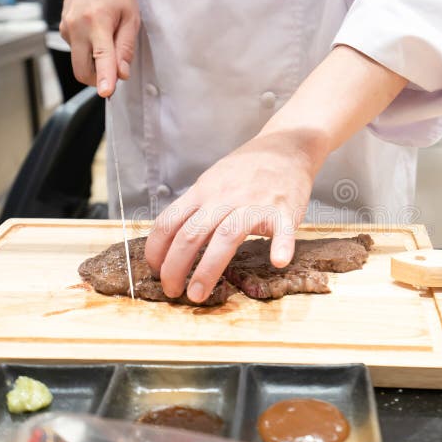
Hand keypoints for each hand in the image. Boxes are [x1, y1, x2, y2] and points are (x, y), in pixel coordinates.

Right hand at [59, 0, 139, 96]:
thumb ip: (126, 47)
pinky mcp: (63, 30)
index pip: (101, 57)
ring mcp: (66, 29)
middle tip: (115, 70)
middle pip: (82, 70)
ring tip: (108, 39)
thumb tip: (122, 73)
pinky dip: (89, 52)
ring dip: (95, 63)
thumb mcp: (131, 17)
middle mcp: (77, 27)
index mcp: (97, 22)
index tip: (105, 92)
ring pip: (79, 63)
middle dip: (99, 79)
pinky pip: (77, 51)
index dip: (104, 78)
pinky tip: (97, 33)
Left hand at [144, 129, 327, 302]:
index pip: (169, 222)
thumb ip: (195, 207)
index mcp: (203, 192)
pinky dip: (280, 245)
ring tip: (198, 294)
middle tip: (172, 292)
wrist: (286, 146)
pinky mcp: (283, 209)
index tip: (155, 271)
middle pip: (190, 235)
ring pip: (225, 237)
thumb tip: (170, 239)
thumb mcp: (212, 180)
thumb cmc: (247, 169)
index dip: (156, 250)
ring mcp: (253, 204)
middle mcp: (223, 198)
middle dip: (175, 268)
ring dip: (208, 269)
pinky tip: (278, 262)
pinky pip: (281, 230)